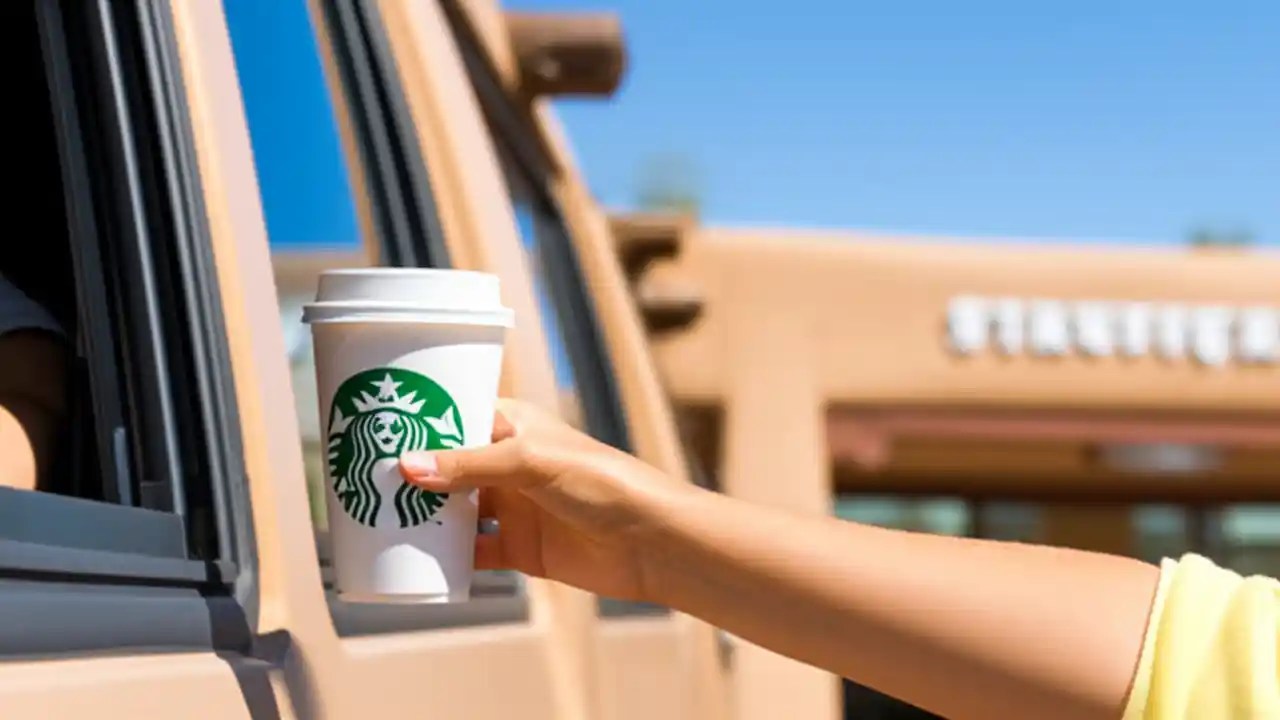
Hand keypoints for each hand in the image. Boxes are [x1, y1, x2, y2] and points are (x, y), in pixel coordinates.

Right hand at [398, 399, 687, 600]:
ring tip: (373, 518)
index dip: (418, 416)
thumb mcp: (531, 464)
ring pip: (454, 509)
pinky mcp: (520, 548)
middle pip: (447, 463)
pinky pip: (471, 551)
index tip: (373, 421)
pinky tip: (413, 560)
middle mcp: (510, 462)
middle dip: (409, 471)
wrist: (650, 541)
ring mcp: (514, 505)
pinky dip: (445, 557)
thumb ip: (469, 466)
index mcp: (515, 425)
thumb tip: (406, 467)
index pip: (456, 410)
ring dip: (421, 514)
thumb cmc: (602, 482)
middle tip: (359, 476)